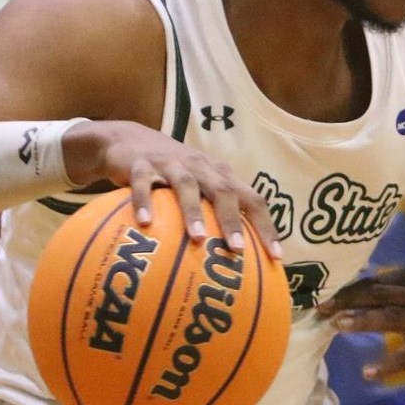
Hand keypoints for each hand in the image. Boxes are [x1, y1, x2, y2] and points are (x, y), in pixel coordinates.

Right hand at [62, 120, 280, 256]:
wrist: (129, 140)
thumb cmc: (172, 175)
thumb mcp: (198, 188)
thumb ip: (213, 217)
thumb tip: (235, 264)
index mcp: (220, 175)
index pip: (252, 199)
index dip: (266, 226)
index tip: (275, 256)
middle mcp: (201, 167)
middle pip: (224, 190)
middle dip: (233, 220)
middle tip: (237, 250)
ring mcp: (171, 163)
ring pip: (187, 184)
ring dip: (194, 211)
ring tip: (198, 238)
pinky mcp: (141, 164)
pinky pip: (144, 182)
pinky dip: (145, 201)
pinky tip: (146, 223)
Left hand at [319, 266, 404, 377]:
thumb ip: (385, 289)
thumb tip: (346, 288)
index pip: (374, 281)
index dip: (347, 288)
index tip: (321, 296)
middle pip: (379, 295)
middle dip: (350, 301)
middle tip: (323, 309)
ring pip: (392, 318)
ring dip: (364, 321)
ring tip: (338, 326)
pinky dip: (388, 365)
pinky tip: (369, 373)